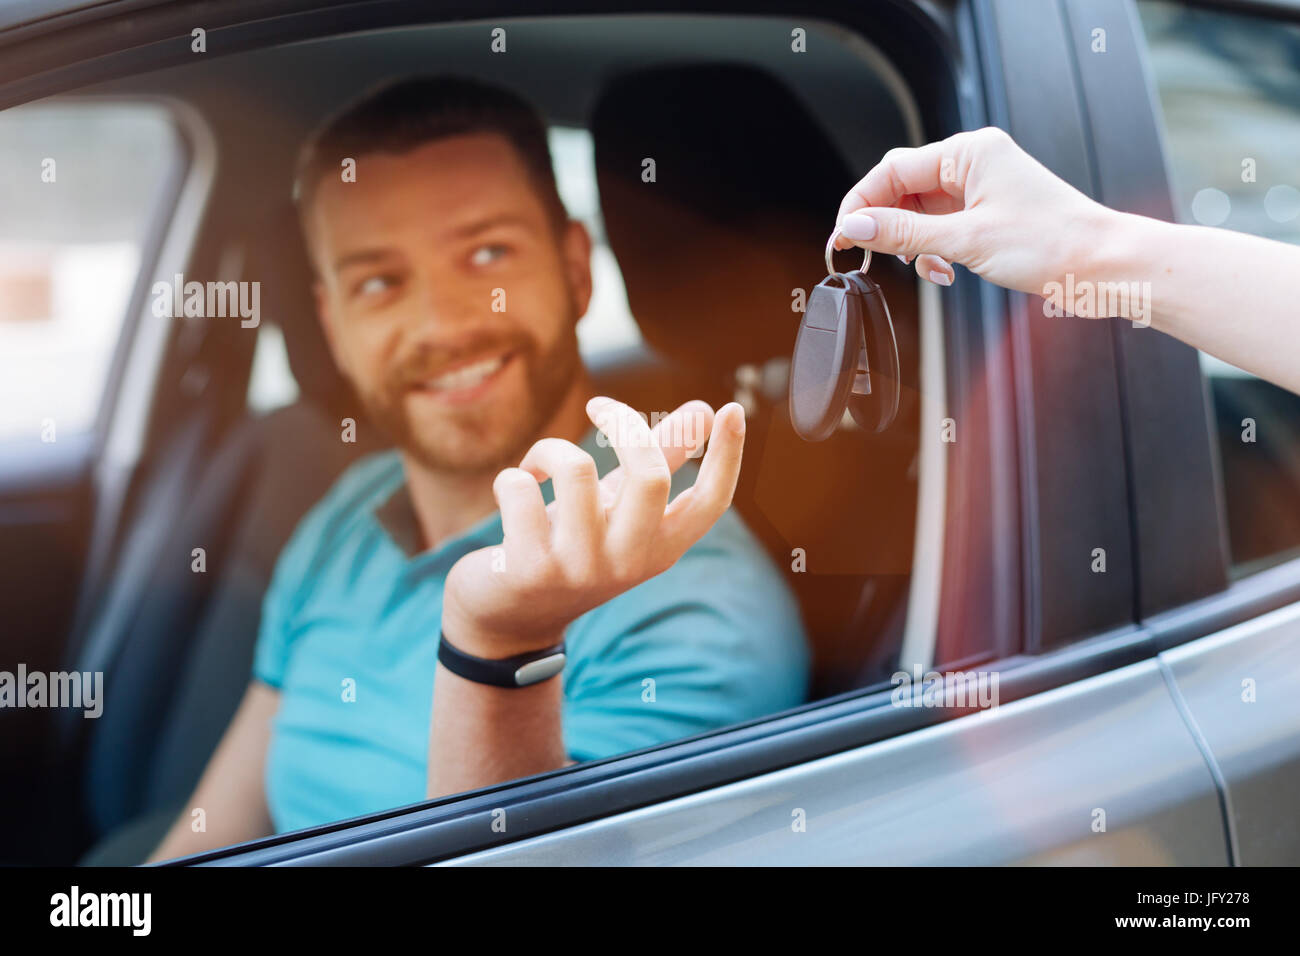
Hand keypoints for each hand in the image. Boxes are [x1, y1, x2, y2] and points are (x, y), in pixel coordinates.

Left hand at [441, 397, 745, 658]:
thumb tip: (704, 410)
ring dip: (549, 450)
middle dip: (624, 423)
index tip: (731, 411)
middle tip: (598, 406)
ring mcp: (579, 567)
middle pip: (649, 475)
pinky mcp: (530, 567)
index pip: (709, 504)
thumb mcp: (619, 509)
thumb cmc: (572, 546)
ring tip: (539, 465)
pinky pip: (521, 487)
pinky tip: (513, 493)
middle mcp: (627, 561)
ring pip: (576, 469)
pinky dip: (513, 477)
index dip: (727, 457)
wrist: (510, 618)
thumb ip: (660, 461)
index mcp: (660, 549)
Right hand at [832, 126, 1116, 296]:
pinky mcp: (989, 214)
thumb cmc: (1052, 242)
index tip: (842, 236)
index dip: (861, 204)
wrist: (1102, 266)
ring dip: (912, 243)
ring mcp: (982, 189)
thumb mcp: (965, 240)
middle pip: (903, 189)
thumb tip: (855, 226)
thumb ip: (904, 233)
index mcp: (968, 152)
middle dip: (885, 225)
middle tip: (867, 254)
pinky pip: (942, 227)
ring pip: (921, 212)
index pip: (892, 170)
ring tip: (924, 266)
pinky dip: (933, 250)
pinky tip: (943, 270)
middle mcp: (973, 164)